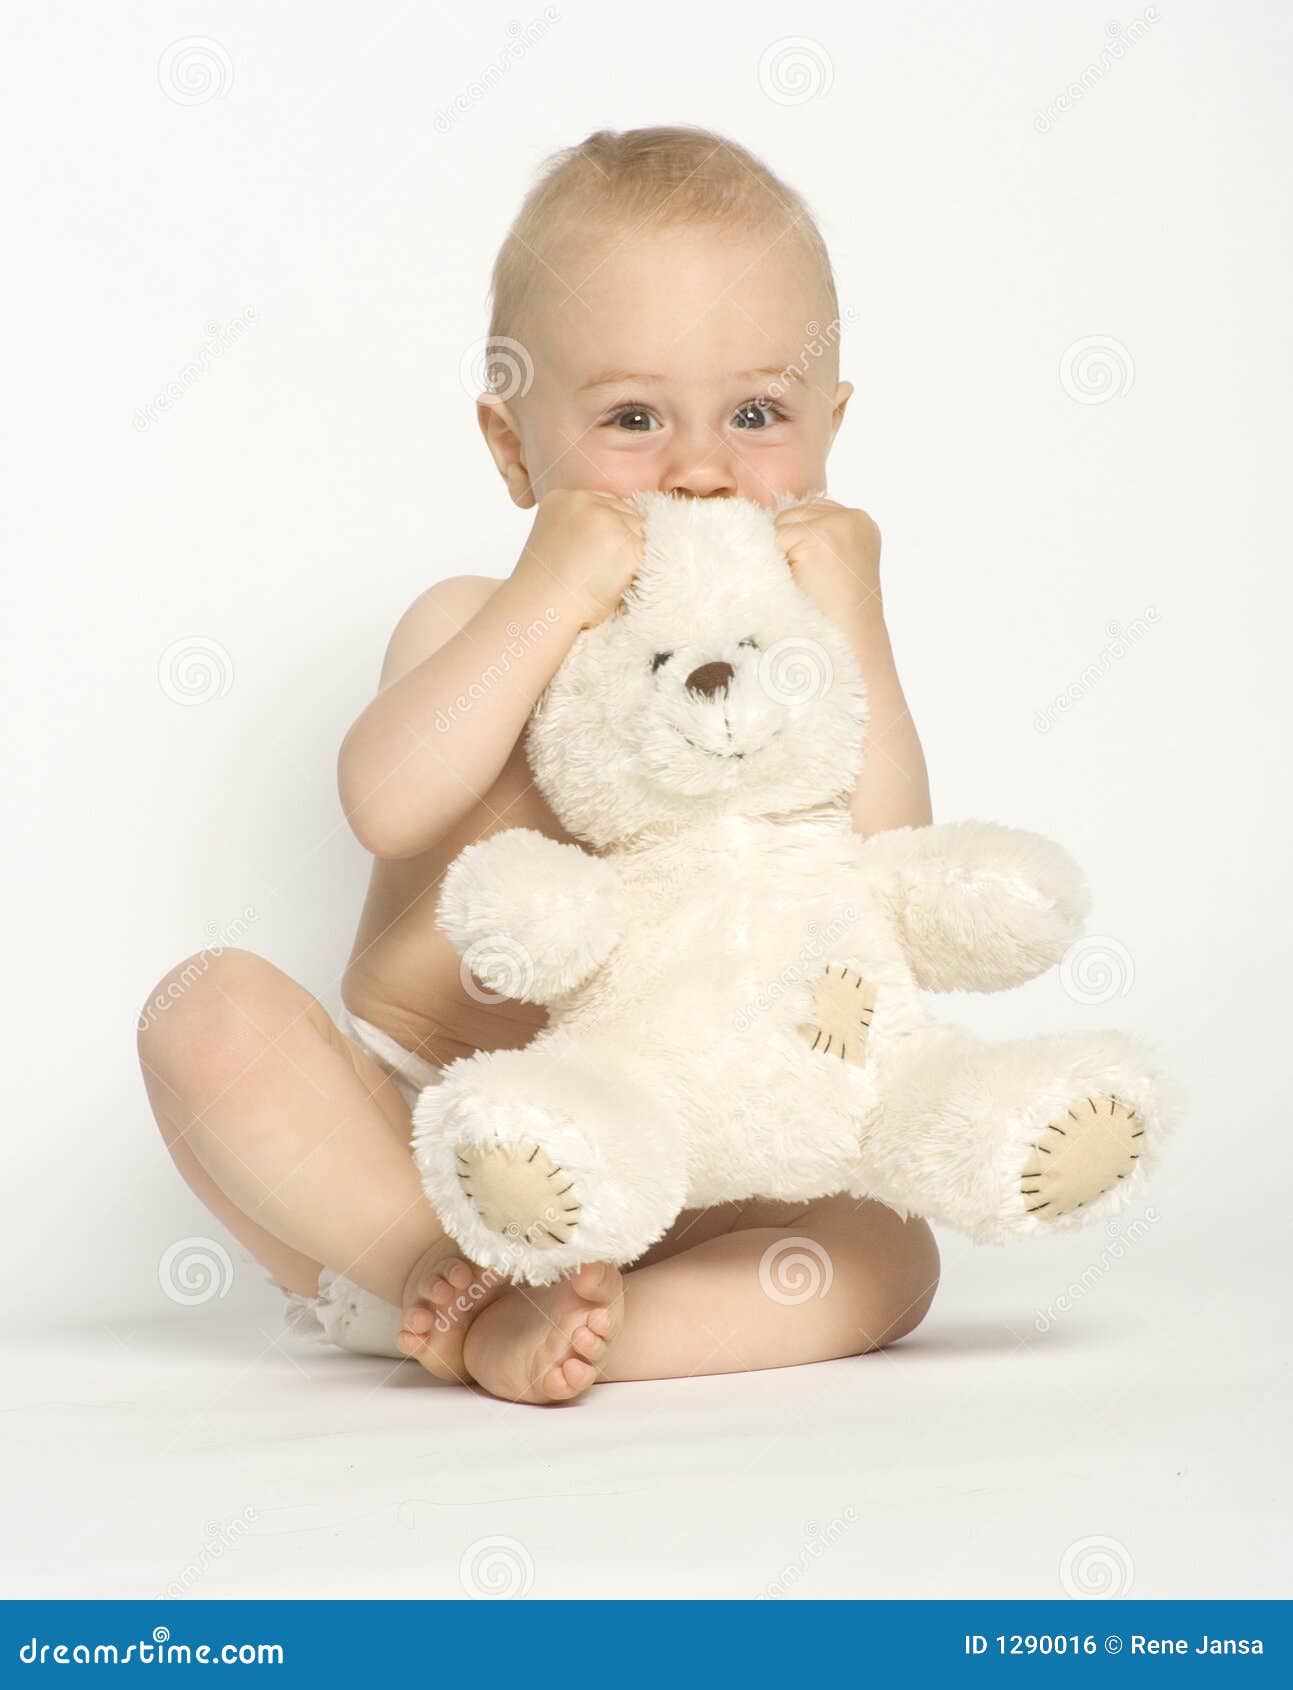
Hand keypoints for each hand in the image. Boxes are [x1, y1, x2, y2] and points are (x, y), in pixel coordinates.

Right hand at [514, 488, 645, 630]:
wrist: (542, 608)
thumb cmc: (546, 585)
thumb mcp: (555, 538)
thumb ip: (582, 525)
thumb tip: (614, 529)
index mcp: (563, 498)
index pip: (605, 503)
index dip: (606, 531)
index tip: (595, 554)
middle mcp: (586, 502)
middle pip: (625, 514)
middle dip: (620, 541)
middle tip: (598, 570)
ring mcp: (608, 521)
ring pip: (639, 531)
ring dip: (630, 554)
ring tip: (604, 577)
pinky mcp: (626, 543)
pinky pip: (647, 553)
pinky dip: (636, 571)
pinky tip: (612, 584)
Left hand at [773, 498, 882, 621]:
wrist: (849, 638)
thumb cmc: (838, 609)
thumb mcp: (840, 562)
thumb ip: (820, 536)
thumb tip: (777, 520)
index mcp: (861, 522)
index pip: (811, 509)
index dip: (796, 537)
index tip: (805, 566)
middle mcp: (853, 517)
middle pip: (794, 512)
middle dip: (787, 542)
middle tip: (803, 576)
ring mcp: (837, 524)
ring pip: (782, 523)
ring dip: (781, 551)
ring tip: (802, 579)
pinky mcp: (818, 536)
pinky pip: (776, 538)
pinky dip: (777, 560)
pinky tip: (796, 580)